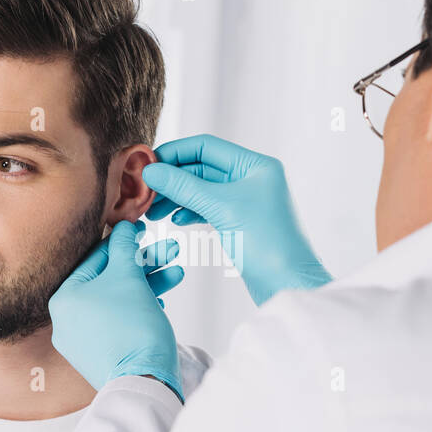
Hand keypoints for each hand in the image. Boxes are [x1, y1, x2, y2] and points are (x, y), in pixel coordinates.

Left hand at [48, 220, 183, 399]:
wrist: (143, 381)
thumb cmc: (132, 329)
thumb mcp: (128, 277)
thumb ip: (125, 248)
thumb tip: (123, 228)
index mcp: (64, 298)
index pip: (95, 258)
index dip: (123, 240)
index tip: (142, 229)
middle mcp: (68, 319)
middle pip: (111, 279)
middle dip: (145, 263)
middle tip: (169, 249)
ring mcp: (85, 338)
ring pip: (120, 300)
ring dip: (150, 283)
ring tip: (176, 271)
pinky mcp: (104, 352)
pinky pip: (121, 320)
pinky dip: (141, 307)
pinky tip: (162, 299)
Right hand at [142, 133, 332, 306]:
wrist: (288, 285)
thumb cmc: (266, 244)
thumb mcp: (221, 209)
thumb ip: (184, 186)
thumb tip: (150, 170)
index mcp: (255, 165)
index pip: (205, 146)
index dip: (174, 153)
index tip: (146, 165)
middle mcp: (251, 178)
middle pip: (201, 168)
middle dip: (172, 179)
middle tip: (144, 192)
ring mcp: (245, 201)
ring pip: (201, 190)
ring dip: (176, 197)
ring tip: (153, 212)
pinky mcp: (239, 222)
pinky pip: (207, 208)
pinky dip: (189, 211)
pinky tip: (175, 220)